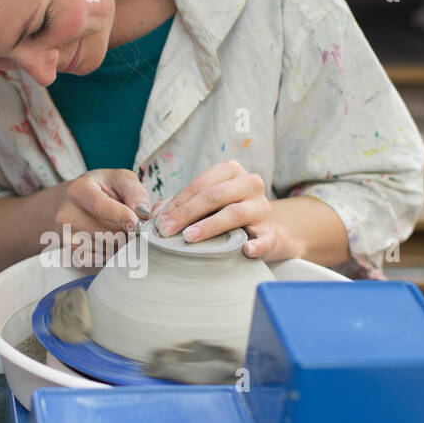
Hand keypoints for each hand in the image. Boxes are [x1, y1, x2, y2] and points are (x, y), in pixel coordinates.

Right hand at [55, 168, 149, 248]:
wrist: (70, 204)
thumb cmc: (100, 190)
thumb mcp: (118, 179)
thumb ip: (134, 191)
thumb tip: (143, 212)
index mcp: (79, 190)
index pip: (100, 206)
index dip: (121, 217)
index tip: (137, 223)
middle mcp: (67, 214)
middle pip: (106, 234)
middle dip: (128, 233)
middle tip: (137, 228)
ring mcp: (66, 236)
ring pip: (106, 249)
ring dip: (122, 244)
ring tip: (121, 231)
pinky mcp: (71, 254)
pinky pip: (100, 261)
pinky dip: (111, 254)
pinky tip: (111, 242)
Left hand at [153, 159, 277, 258]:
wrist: (259, 232)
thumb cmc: (223, 214)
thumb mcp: (204, 204)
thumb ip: (180, 205)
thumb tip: (151, 215)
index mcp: (231, 172)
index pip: (200, 185)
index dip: (178, 203)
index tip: (159, 221)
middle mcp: (250, 183)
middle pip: (215, 196)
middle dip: (186, 213)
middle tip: (166, 231)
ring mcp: (263, 208)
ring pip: (235, 213)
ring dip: (210, 226)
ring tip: (189, 238)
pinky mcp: (272, 232)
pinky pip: (265, 239)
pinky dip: (256, 245)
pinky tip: (245, 250)